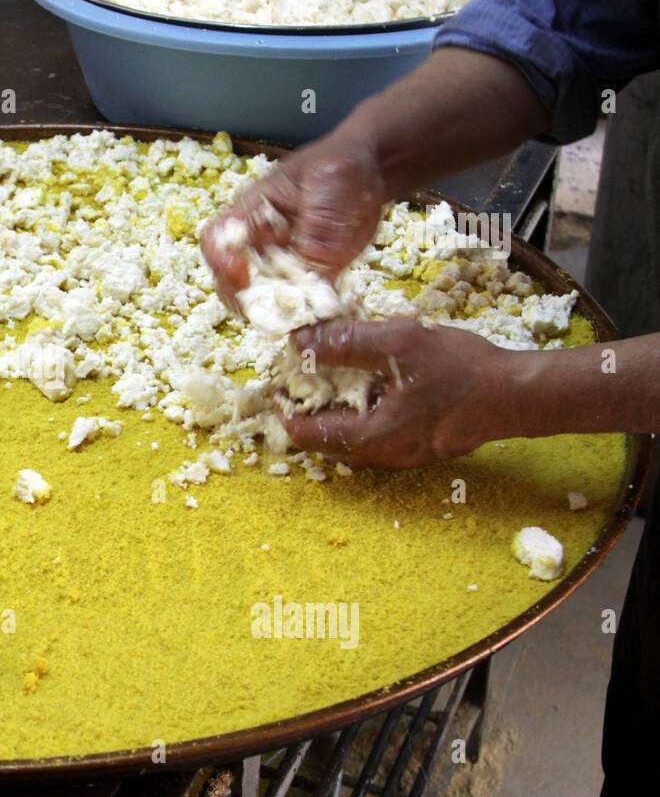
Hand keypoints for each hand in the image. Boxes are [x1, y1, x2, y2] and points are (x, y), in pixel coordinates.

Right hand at [200, 136, 386, 311]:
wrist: (368, 172)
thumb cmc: (338, 167)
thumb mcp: (328, 184)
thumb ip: (317, 223)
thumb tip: (312, 264)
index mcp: (251, 213)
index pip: (217, 240)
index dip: (220, 260)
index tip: (240, 274)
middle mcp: (259, 243)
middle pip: (231, 280)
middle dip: (245, 299)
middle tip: (270, 310)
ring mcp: (282, 264)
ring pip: (260, 299)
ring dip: (273, 313)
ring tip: (297, 317)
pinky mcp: (308, 278)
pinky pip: (297, 304)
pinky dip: (304, 315)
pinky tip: (320, 315)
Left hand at [280, 319, 511, 469]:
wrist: (520, 394)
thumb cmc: (464, 370)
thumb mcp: (399, 344)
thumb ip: (345, 343)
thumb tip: (300, 339)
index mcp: (370, 439)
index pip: (305, 434)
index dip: (283, 407)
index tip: (276, 381)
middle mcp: (383, 457)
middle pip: (324, 442)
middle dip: (305, 410)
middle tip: (298, 377)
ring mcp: (403, 456)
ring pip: (350, 441)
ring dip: (333, 413)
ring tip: (327, 378)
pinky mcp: (420, 448)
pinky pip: (375, 437)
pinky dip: (360, 415)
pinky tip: (368, 386)